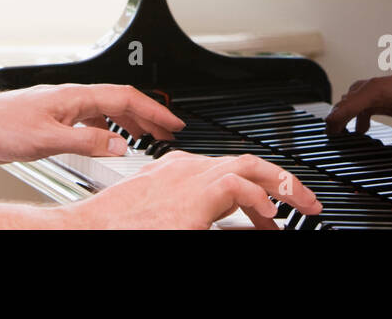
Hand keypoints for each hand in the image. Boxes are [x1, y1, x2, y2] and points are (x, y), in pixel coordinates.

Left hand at [0, 84, 183, 164]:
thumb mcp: (47, 139)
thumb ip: (86, 141)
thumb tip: (120, 145)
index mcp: (74, 96)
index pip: (124, 98)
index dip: (152, 110)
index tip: (172, 122)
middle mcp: (69, 99)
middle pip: (118, 102)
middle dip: (146, 115)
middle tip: (167, 130)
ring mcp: (60, 110)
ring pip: (104, 112)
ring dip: (127, 123)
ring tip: (144, 137)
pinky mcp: (49, 123)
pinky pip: (88, 123)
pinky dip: (105, 131)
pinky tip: (104, 143)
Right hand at [64, 151, 322, 228]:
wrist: (85, 230)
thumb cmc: (117, 229)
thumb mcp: (167, 221)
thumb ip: (199, 222)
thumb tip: (239, 229)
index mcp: (175, 173)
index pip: (226, 171)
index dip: (256, 191)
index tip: (272, 213)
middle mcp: (184, 170)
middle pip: (243, 162)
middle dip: (281, 180)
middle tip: (306, 203)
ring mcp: (189, 180)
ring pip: (247, 167)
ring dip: (281, 186)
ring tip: (303, 206)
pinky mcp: (192, 197)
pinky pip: (237, 187)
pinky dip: (258, 200)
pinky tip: (271, 219)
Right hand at [325, 72, 391, 144]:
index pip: (375, 90)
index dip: (350, 105)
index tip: (333, 122)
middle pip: (370, 88)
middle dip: (345, 105)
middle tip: (330, 130)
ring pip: (377, 94)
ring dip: (356, 108)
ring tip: (343, 130)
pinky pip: (390, 104)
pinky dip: (371, 112)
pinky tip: (369, 129)